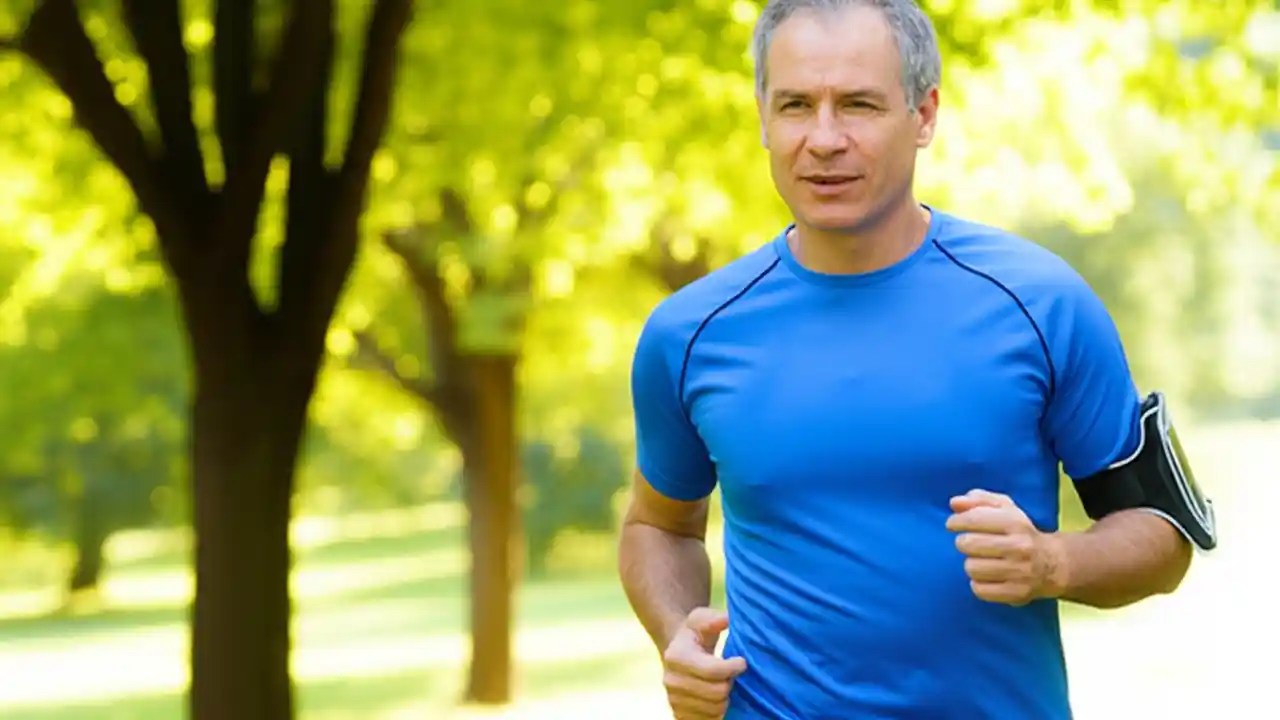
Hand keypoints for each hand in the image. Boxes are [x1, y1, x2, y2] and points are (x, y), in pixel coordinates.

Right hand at [661, 607, 747, 719]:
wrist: (677, 654)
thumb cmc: (695, 634)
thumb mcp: (701, 620)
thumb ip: (714, 619)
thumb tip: (726, 619)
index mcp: (676, 656)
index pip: (714, 671)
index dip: (734, 667)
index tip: (742, 661)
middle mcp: (671, 681)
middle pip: (717, 693)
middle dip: (731, 683)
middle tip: (733, 674)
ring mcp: (674, 701)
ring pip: (715, 710)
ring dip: (727, 698)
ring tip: (725, 684)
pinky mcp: (679, 715)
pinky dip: (718, 712)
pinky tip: (719, 698)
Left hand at [946, 489, 1065, 605]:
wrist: (1054, 564)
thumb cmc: (1020, 532)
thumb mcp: (1005, 508)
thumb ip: (979, 500)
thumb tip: (954, 503)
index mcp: (1016, 522)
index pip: (974, 519)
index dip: (956, 521)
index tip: (953, 524)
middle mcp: (1020, 547)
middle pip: (968, 544)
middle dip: (963, 542)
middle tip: (970, 543)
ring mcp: (1020, 572)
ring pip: (971, 568)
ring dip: (972, 563)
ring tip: (982, 560)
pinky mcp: (1017, 594)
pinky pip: (979, 590)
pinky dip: (978, 583)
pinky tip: (988, 576)